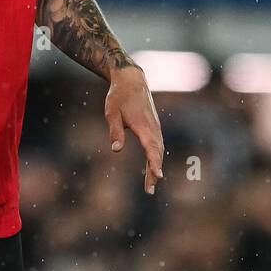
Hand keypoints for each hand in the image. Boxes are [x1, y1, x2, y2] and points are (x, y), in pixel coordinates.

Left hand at [105, 65, 164, 194]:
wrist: (131, 80)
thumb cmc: (119, 96)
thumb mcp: (112, 112)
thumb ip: (115, 131)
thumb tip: (116, 149)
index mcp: (143, 125)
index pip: (151, 148)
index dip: (154, 163)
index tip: (158, 176)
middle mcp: (153, 127)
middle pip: (157, 153)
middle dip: (154, 172)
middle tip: (149, 190)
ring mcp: (155, 127)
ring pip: (158, 150)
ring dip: (155, 167)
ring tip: (151, 185)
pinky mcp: (154, 127)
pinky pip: (157, 145)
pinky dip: (156, 158)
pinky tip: (153, 168)